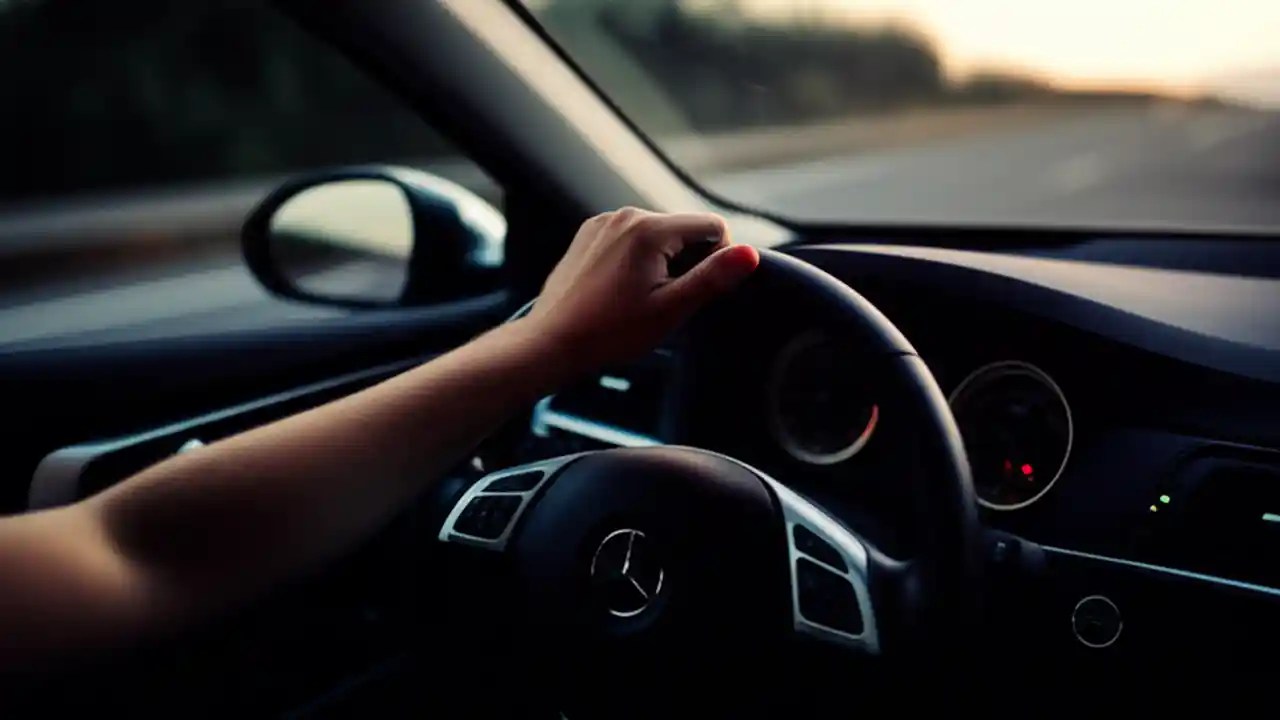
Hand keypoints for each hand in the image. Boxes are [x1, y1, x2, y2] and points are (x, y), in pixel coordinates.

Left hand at [527, 207, 758, 369]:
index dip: (718, 260)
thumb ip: (712, 277)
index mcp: (649, 229)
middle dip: (688, 261)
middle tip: (665, 301)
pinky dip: (637, 259)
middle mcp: (625, 214)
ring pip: (658, 235)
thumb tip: (750, 253)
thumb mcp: (670, 309)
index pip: (713, 227)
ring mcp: (603, 223)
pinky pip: (630, 238)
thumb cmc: (610, 332)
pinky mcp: (589, 234)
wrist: (551, 343)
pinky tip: (622, 291)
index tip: (695, 292)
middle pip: (684, 230)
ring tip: (640, 299)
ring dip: (663, 261)